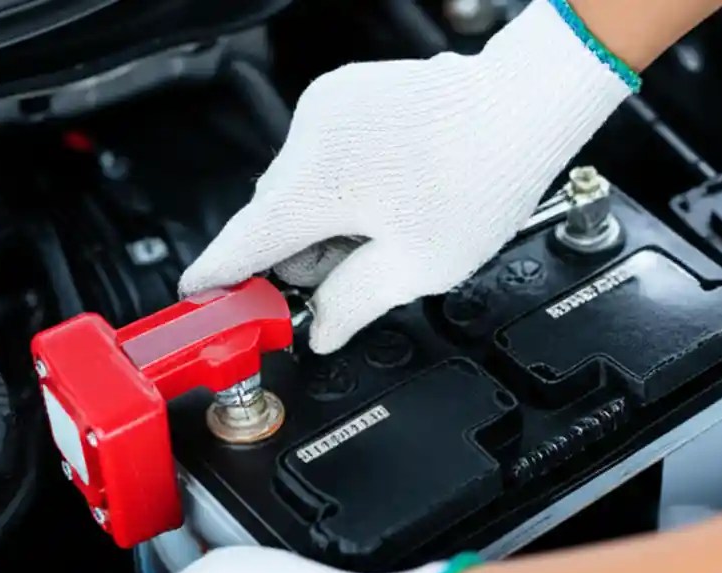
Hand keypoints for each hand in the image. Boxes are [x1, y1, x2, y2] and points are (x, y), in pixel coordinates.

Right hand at [178, 0, 631, 353]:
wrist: (523, 104)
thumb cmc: (481, 174)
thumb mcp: (417, 267)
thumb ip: (353, 304)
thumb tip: (323, 329)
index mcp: (315, 185)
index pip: (242, 244)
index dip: (218, 280)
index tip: (198, 299)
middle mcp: (310, 137)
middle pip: (275, 216)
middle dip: (300, 256)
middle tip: (345, 282)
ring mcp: (328, 107)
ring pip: (302, 183)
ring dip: (326, 216)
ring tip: (389, 230)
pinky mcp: (349, 93)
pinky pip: (326, 150)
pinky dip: (344, 180)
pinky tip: (392, 193)